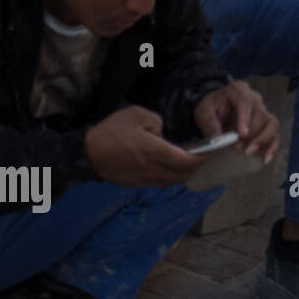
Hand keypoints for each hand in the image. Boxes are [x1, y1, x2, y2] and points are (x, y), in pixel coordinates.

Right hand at [84, 106, 201, 187]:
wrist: (86, 154)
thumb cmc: (110, 132)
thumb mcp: (136, 115)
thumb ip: (157, 122)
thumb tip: (163, 133)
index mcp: (155, 152)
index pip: (186, 160)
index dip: (202, 159)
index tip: (212, 153)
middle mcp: (152, 169)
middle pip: (183, 174)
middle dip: (198, 169)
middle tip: (208, 160)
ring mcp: (144, 179)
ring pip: (172, 181)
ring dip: (186, 175)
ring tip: (194, 166)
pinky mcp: (136, 183)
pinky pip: (160, 183)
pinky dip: (172, 178)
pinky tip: (174, 170)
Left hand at [194, 81, 279, 162]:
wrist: (216, 107)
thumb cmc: (211, 107)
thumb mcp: (204, 112)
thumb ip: (210, 123)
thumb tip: (219, 139)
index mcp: (238, 91)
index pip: (246, 103)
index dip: (245, 119)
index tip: (242, 135)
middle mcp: (255, 99)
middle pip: (260, 115)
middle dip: (250, 134)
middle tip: (236, 148)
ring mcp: (263, 110)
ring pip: (272, 124)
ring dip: (263, 140)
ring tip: (250, 152)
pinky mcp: (266, 124)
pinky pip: (275, 134)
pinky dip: (272, 146)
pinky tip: (265, 158)